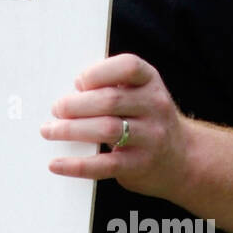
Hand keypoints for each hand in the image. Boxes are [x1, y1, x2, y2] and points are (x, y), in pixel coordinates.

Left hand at [39, 52, 191, 198]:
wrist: (183, 159)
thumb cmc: (146, 119)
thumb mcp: (139, 94)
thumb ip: (110, 87)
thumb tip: (64, 93)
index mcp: (150, 81)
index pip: (127, 67)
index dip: (98, 73)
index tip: (78, 82)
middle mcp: (155, 106)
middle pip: (110, 100)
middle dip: (76, 104)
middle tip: (56, 109)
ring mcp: (150, 137)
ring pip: (107, 129)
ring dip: (71, 130)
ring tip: (49, 131)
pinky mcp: (139, 165)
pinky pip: (104, 165)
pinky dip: (76, 165)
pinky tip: (56, 164)